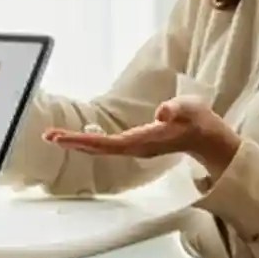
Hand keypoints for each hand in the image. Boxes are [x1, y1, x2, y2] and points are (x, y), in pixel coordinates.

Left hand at [42, 96, 240, 177]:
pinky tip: (79, 137)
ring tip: (55, 136)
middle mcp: (134, 148)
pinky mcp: (136, 144)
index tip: (62, 138)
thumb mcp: (192, 109)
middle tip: (48, 135)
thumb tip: (161, 112)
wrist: (210, 140)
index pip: (106, 143)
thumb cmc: (200, 122)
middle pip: (97, 148)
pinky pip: (106, 145)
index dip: (83, 140)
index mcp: (142, 140)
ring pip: (100, 148)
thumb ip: (177, 109)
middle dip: (73, 142)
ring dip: (78, 142)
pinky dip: (89, 140)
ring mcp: (134, 148)